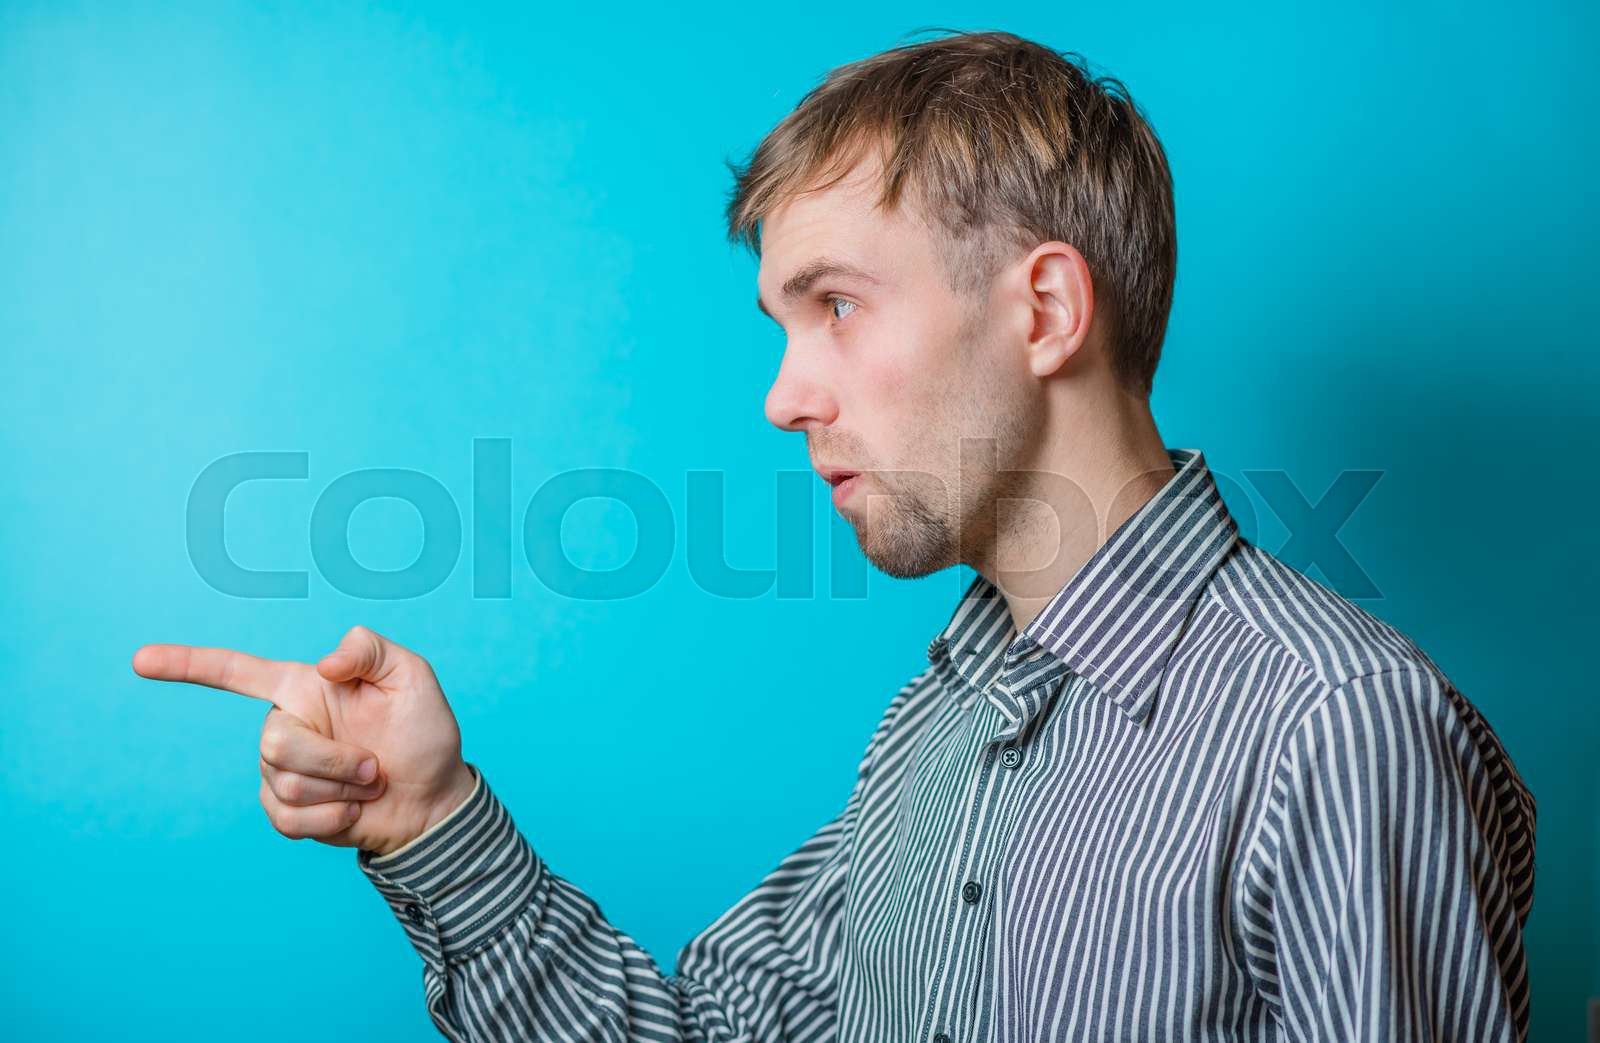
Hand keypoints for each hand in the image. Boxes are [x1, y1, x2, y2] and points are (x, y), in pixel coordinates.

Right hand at [132, 626, 477, 856]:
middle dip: (332, 759)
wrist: (433, 800)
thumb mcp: (412, 678)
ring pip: (284, 782)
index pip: (234, 672)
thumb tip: (325, 660)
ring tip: (370, 784)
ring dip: (341, 789)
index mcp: (303, 687)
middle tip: (374, 765)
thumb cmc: (424, 734)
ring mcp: (280, 772)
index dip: (186, 665)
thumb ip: (372, 650)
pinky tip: (353, 811)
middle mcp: (284, 725)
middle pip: (273, 742)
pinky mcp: (286, 811)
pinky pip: (288, 819)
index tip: (139, 661)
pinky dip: (332, 819)